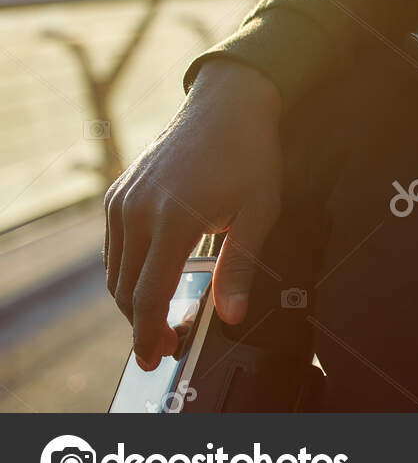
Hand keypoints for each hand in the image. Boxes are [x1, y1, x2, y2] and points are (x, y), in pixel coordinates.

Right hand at [103, 58, 282, 368]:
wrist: (227, 105)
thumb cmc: (250, 157)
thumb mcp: (260, 212)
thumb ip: (240, 267)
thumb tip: (230, 315)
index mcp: (174, 219)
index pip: (150, 295)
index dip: (149, 334)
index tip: (156, 357)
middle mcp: (138, 211)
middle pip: (126, 290)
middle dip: (142, 324)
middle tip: (166, 343)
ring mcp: (123, 201)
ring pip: (115, 271)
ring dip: (132, 300)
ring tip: (161, 317)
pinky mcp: (117, 193)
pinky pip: (113, 247)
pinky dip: (126, 271)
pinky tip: (151, 278)